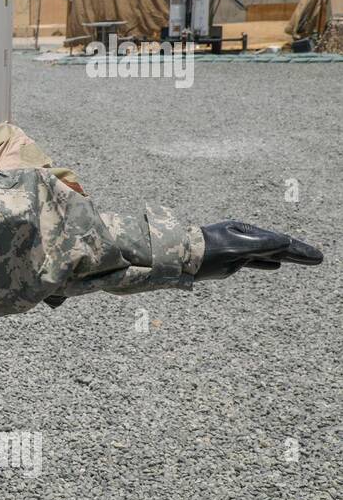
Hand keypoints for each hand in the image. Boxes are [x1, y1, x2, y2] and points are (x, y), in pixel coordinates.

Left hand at [197, 221, 322, 279]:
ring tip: (305, 260)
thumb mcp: (236, 248)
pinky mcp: (230, 260)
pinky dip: (267, 263)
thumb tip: (286, 241)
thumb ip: (261, 246)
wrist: (179, 258)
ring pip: (269, 254)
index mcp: (247, 233)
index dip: (300, 251)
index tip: (318, 257)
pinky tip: (276, 266)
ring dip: (287, 258)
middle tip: (320, 259)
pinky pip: (254, 261)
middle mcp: (245, 239)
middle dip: (299, 253)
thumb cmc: (206, 252)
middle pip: (278, 247)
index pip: (280, 243)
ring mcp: (238, 250)